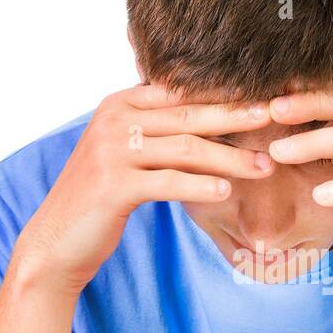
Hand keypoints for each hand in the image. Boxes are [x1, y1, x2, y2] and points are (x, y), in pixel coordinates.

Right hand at [14, 83, 272, 294]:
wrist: (56, 241)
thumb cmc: (101, 198)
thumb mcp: (127, 154)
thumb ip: (158, 131)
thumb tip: (213, 116)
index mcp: (119, 103)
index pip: (180, 92)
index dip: (223, 93)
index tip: (263, 95)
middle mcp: (114, 119)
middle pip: (188, 115)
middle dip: (236, 115)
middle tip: (276, 116)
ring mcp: (111, 151)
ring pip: (185, 149)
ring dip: (230, 157)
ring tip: (264, 166)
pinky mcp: (113, 185)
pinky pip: (168, 182)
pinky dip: (200, 186)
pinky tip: (226, 191)